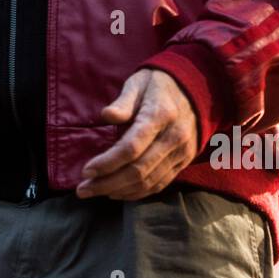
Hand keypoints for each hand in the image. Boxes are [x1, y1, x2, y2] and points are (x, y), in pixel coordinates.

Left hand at [75, 68, 198, 199]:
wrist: (195, 89)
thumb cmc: (157, 85)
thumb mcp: (138, 84)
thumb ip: (123, 101)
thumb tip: (106, 116)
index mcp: (160, 116)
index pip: (131, 147)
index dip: (107, 162)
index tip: (86, 171)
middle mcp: (173, 138)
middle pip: (138, 170)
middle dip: (107, 183)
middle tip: (83, 189)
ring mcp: (181, 152)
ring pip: (148, 182)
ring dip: (119, 191)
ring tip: (94, 192)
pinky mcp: (184, 161)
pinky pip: (160, 184)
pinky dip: (137, 193)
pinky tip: (117, 192)